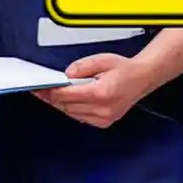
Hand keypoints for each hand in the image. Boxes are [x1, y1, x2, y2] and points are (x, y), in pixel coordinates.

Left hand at [31, 53, 147, 128]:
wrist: (142, 78)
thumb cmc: (124, 69)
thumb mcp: (101, 59)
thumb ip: (80, 67)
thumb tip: (65, 76)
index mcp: (101, 93)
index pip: (67, 96)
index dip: (51, 91)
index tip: (40, 87)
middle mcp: (102, 109)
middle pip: (67, 106)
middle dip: (53, 98)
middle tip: (42, 90)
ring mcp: (103, 118)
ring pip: (71, 113)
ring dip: (61, 104)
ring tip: (52, 94)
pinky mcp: (104, 123)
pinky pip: (80, 117)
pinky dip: (72, 109)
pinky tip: (69, 100)